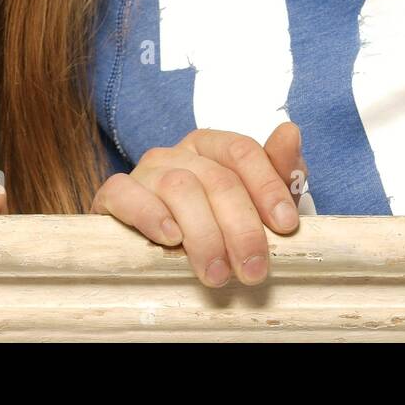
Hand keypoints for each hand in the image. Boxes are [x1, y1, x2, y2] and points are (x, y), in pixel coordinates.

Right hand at [90, 121, 306, 287]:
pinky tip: (170, 239)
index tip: (286, 226)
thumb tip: (290, 132)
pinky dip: (150, 215)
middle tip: (253, 269)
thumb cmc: (211, 226)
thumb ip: (277, 172)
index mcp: (211, 147)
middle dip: (241, 226)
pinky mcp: (114, 195)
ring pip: (179, 187)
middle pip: (216, 178)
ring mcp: (145, 172)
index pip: (242, 151)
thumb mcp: (252, 204)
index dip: (267, 186)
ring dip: (203, 234)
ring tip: (217, 273)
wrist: (150, 250)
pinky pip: (126, 193)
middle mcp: (178, 154)